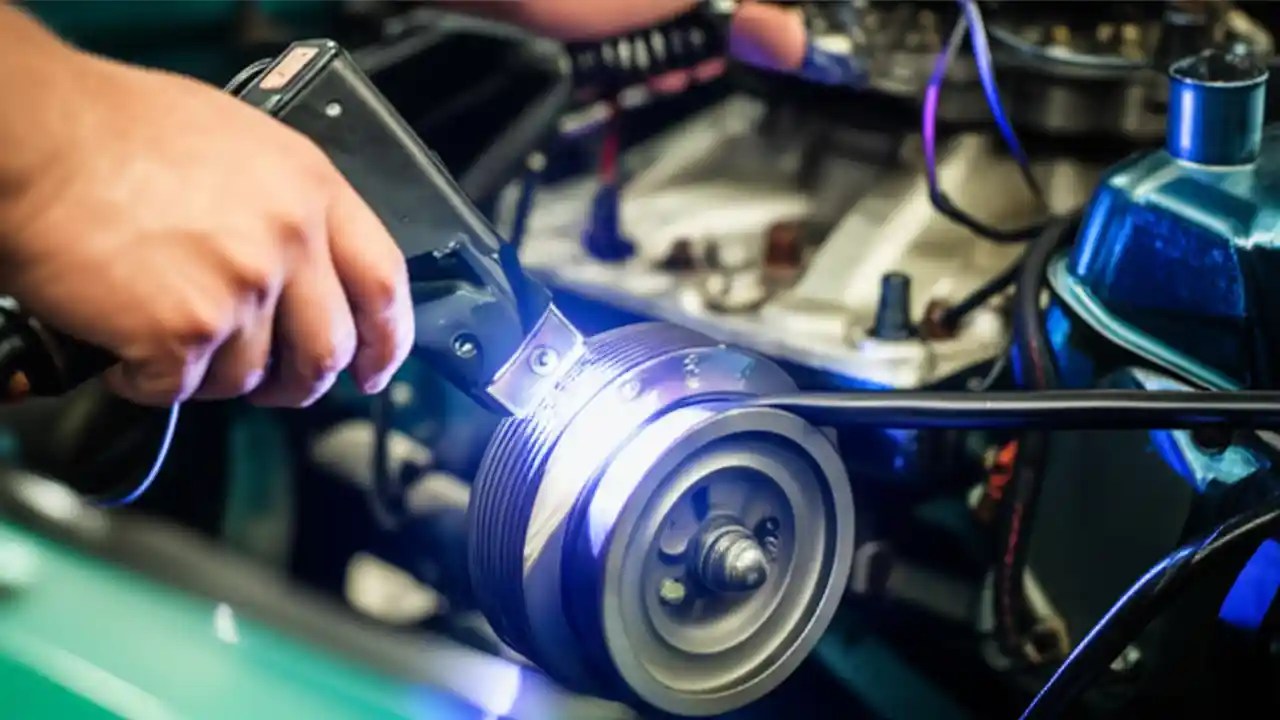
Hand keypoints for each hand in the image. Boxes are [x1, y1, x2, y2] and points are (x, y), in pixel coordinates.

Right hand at [0, 33, 412, 407]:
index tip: (376, 367)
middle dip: (299, 382)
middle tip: (271, 384)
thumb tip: (303, 265)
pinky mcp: (187, 333)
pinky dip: (147, 379)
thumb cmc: (114, 130)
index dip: (388, 339)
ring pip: (249, 378)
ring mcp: (242, 290)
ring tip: (162, 330)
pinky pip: (181, 389)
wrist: (37, 139)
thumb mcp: (238, 146)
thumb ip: (285, 208)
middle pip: (327, 349)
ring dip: (207, 373)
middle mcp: (289, 240)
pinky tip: (124, 341)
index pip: (384, 282)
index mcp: (311, 189)